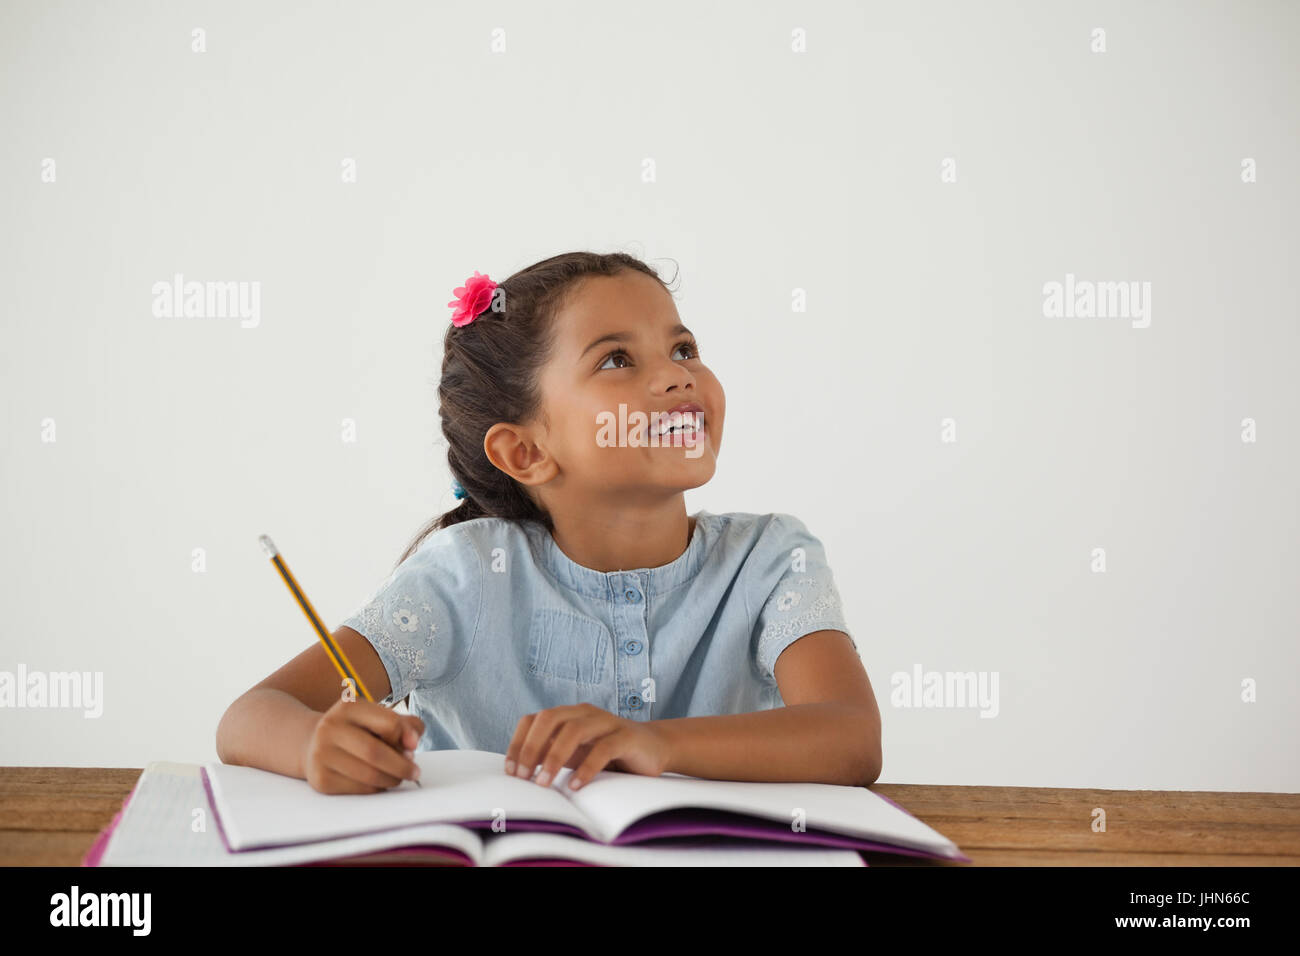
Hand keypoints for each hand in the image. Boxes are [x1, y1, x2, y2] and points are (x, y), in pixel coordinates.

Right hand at [302, 698, 424, 793]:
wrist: (313, 743)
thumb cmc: (357, 730)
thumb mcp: (379, 718)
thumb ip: (405, 725)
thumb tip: (412, 744)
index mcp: (349, 706)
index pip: (388, 724)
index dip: (406, 737)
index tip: (414, 747)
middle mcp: (330, 727)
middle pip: (376, 753)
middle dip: (401, 766)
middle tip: (414, 772)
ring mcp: (322, 754)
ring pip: (369, 775)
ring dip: (392, 780)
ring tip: (398, 777)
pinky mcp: (320, 779)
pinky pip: (359, 790)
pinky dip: (377, 789)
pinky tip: (379, 782)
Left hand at [504, 703, 672, 790]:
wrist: (654, 748)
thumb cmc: (608, 753)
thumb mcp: (575, 753)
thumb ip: (550, 755)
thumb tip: (516, 773)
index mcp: (568, 714)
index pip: (533, 719)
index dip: (518, 743)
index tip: (510, 771)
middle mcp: (584, 713)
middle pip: (549, 718)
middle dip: (531, 748)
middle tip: (523, 777)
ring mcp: (606, 721)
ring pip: (573, 730)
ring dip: (553, 758)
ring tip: (544, 783)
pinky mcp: (626, 736)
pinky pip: (603, 748)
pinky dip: (586, 767)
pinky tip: (576, 785)